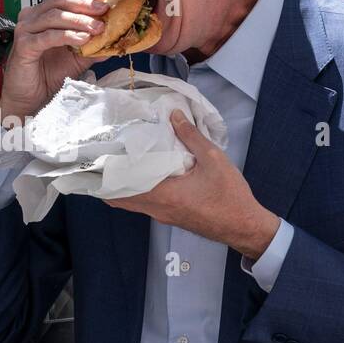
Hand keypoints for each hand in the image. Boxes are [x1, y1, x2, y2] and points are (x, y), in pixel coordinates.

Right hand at [0, 0, 108, 123]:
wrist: (30, 98)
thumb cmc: (49, 74)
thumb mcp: (78, 57)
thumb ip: (94, 45)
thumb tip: (117, 37)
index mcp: (45, 12)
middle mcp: (33, 16)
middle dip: (85, 3)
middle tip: (104, 10)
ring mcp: (26, 30)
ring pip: (54, 16)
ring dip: (79, 20)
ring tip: (97, 28)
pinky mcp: (23, 46)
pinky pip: (47, 36)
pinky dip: (67, 36)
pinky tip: (82, 39)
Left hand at [106, 110, 280, 259]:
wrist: (244, 226)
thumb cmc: (230, 196)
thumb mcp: (213, 159)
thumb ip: (191, 136)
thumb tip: (174, 116)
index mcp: (164, 195)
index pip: (124, 185)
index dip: (109, 172)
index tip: (98, 157)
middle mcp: (157, 209)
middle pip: (120, 197)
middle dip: (109, 181)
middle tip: (102, 160)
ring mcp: (162, 215)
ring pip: (131, 202)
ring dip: (122, 187)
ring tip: (117, 165)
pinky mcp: (170, 217)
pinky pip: (144, 204)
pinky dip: (136, 192)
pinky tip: (141, 176)